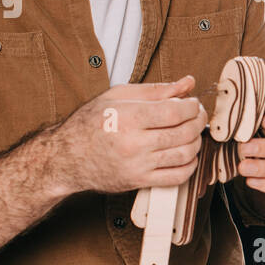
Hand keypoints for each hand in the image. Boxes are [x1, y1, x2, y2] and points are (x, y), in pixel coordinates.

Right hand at [47, 76, 205, 193]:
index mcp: (128, 117)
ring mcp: (138, 165)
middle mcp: (134, 143)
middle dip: (199, 122)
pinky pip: (177, 177)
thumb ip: (155, 90)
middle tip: (198, 116)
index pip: (175, 111)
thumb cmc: (90, 124)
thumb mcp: (117, 96)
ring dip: (196, 142)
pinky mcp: (139, 181)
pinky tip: (186, 155)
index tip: (193, 104)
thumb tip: (187, 83)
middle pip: (184, 133)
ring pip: (185, 154)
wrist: (66, 158)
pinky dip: (190, 165)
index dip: (192, 107)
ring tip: (192, 133)